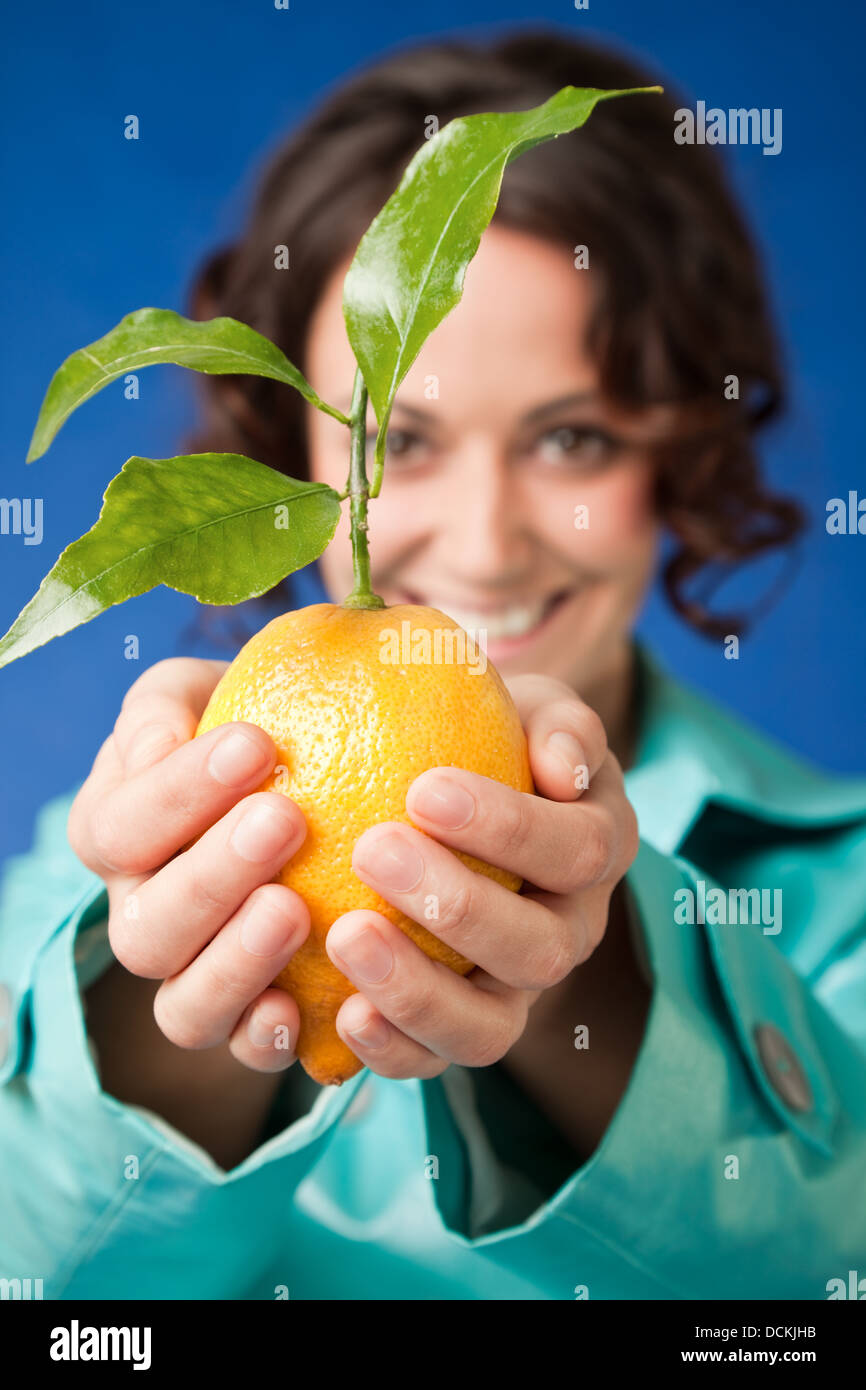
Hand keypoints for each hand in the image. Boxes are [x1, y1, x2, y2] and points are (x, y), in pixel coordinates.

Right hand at [68, 658, 313, 1074]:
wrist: (322, 777)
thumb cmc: (253, 724)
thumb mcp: (205, 692)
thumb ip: (166, 706)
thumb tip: (155, 746)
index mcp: (116, 837)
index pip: (120, 827)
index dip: (178, 793)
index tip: (256, 744)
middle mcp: (142, 918)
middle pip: (146, 930)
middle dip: (212, 877)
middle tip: (285, 820)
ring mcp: (193, 978)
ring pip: (184, 1007)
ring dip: (236, 963)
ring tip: (297, 909)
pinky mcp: (253, 1021)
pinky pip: (245, 1052)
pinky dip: (266, 1040)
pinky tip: (302, 1006)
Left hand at [325, 675, 639, 1078]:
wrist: (449, 805)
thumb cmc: (487, 742)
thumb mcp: (526, 711)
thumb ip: (556, 723)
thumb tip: (563, 764)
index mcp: (597, 847)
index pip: (575, 849)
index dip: (507, 827)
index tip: (423, 790)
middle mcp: (569, 932)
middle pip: (539, 948)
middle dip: (457, 906)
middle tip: (372, 849)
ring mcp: (514, 992)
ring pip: (489, 1025)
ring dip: (417, 989)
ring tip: (346, 935)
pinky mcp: (455, 1030)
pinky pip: (433, 1061)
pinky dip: (391, 1049)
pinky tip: (340, 1012)